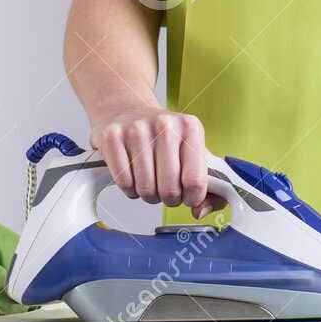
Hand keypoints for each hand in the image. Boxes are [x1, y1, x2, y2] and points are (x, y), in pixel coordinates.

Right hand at [89, 106, 225, 218]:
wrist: (128, 110)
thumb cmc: (164, 137)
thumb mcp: (192, 152)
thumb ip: (209, 186)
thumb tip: (199, 211)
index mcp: (191, 127)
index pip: (195, 180)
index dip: (192, 198)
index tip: (188, 197)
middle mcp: (165, 124)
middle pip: (169, 189)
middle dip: (169, 198)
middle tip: (166, 189)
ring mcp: (136, 129)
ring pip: (145, 189)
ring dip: (148, 194)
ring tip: (150, 180)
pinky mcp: (112, 136)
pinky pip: (123, 182)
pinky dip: (129, 188)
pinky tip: (133, 175)